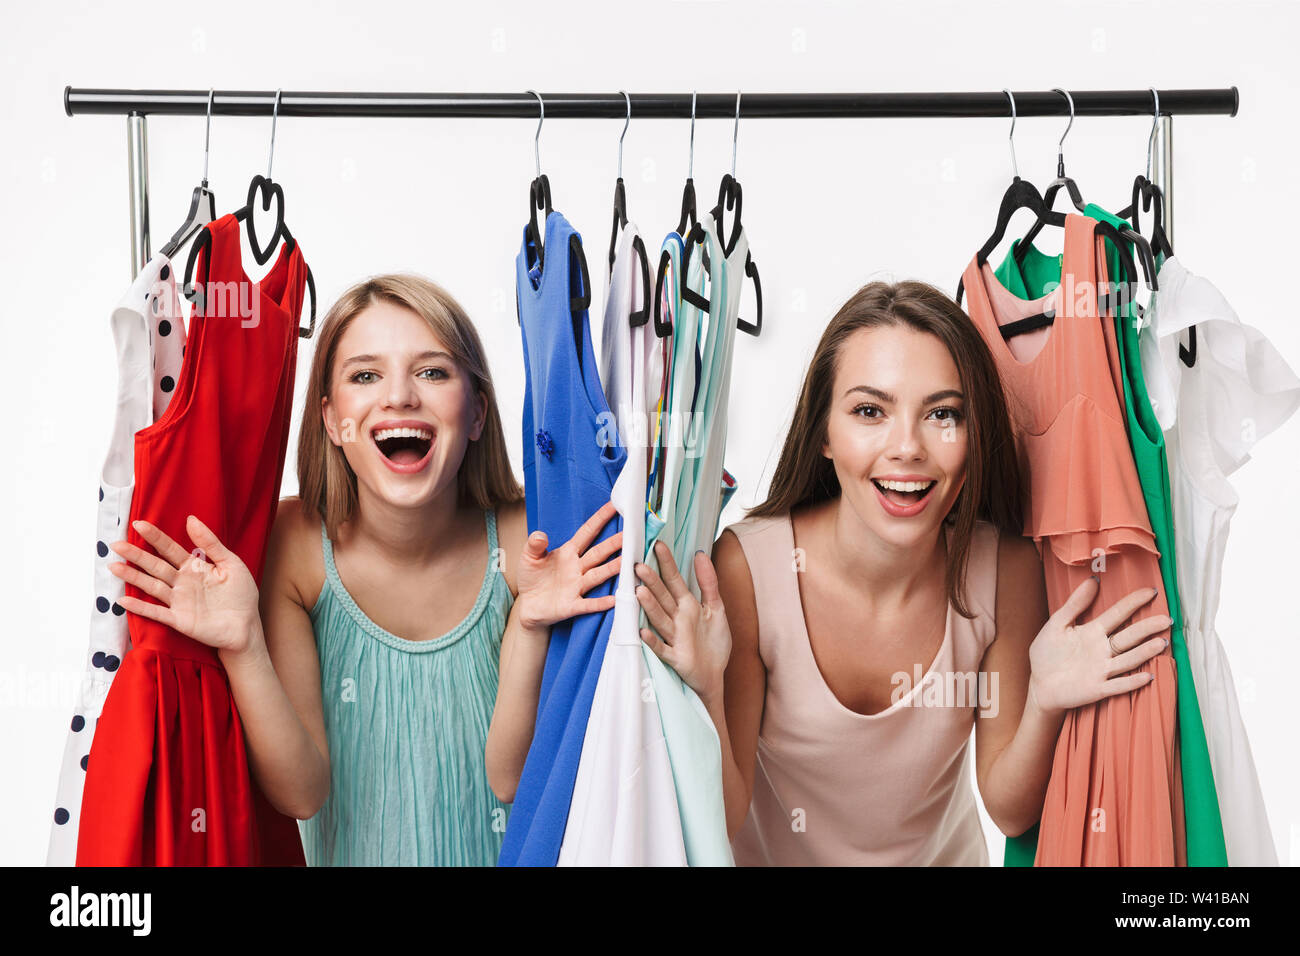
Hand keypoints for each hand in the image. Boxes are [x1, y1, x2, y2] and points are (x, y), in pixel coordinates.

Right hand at [108, 515, 261, 654]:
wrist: (246, 626)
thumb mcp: (231, 563)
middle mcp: (182, 582)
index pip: (170, 549)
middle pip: (156, 565)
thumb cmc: (240, 594)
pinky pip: (157, 612)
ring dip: (133, 577)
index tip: (138, 524)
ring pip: (152, 586)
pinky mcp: (179, 619)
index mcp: (194, 567)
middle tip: (116, 544)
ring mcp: (179, 601)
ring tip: (113, 566)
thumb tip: (191, 519)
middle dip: (136, 555)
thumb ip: (211, 543)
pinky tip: (124, 601)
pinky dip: (140, 608)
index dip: (155, 537)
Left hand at [515, 500, 622, 631]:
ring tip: (628, 561)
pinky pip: (589, 603)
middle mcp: (576, 568)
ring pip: (598, 575)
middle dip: (614, 543)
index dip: (599, 519)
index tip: (613, 506)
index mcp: (568, 553)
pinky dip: (600, 602)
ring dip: (613, 568)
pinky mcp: (572, 605)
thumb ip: (534, 545)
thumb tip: (540, 535)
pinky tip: (614, 599)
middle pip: (598, 553)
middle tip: (630, 534)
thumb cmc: (532, 579)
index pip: (587, 533)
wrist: (527, 607)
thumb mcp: (528, 558)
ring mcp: (576, 586)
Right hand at [634, 539, 731, 702]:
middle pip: (663, 598)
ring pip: (660, 620)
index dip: (667, 564)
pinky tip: (643, 632)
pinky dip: (653, 641)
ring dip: (650, 607)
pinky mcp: (676, 658)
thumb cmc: (713, 642)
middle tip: (639, 566)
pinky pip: (663, 649)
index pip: (675, 581)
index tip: (658, 545)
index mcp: (687, 606)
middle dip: (653, 583)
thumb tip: (700, 554)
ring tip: (639, 592)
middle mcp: (678, 619)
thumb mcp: (716, 609)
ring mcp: (675, 638)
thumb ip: (709, 583)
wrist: (714, 675)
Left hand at [1027, 577, 1169, 716]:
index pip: (1117, 614)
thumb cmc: (1047, 653)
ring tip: (1161, 642)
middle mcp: (1102, 650)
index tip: (1151, 591)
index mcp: (1092, 632)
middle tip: (1166, 619)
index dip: (1133, 602)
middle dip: (1147, 628)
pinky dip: (1131, 682)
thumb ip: (1074, 604)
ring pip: (1128, 660)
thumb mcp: (1057, 624)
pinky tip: (1147, 676)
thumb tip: (1092, 580)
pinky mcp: (1097, 688)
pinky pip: (1117, 685)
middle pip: (1128, 636)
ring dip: (1144, 652)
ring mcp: (1101, 670)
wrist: (1038, 684)